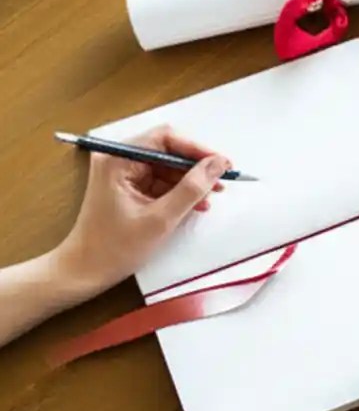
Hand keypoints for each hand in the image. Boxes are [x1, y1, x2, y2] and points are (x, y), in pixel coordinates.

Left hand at [57, 125, 229, 291]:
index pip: (164, 138)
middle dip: (195, 167)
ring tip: (209, 198)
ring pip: (167, 167)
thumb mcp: (161, 218)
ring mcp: (122, 173)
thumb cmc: (114, 248)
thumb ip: (192, 188)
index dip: (196, 149)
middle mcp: (118, 160)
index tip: (220, 163)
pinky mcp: (127, 187)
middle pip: (167, 150)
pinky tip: (194, 204)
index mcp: (118, 160)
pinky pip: (160, 181)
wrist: (85, 271)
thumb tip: (218, 164)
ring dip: (190, 181)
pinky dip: (178, 192)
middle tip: (220, 181)